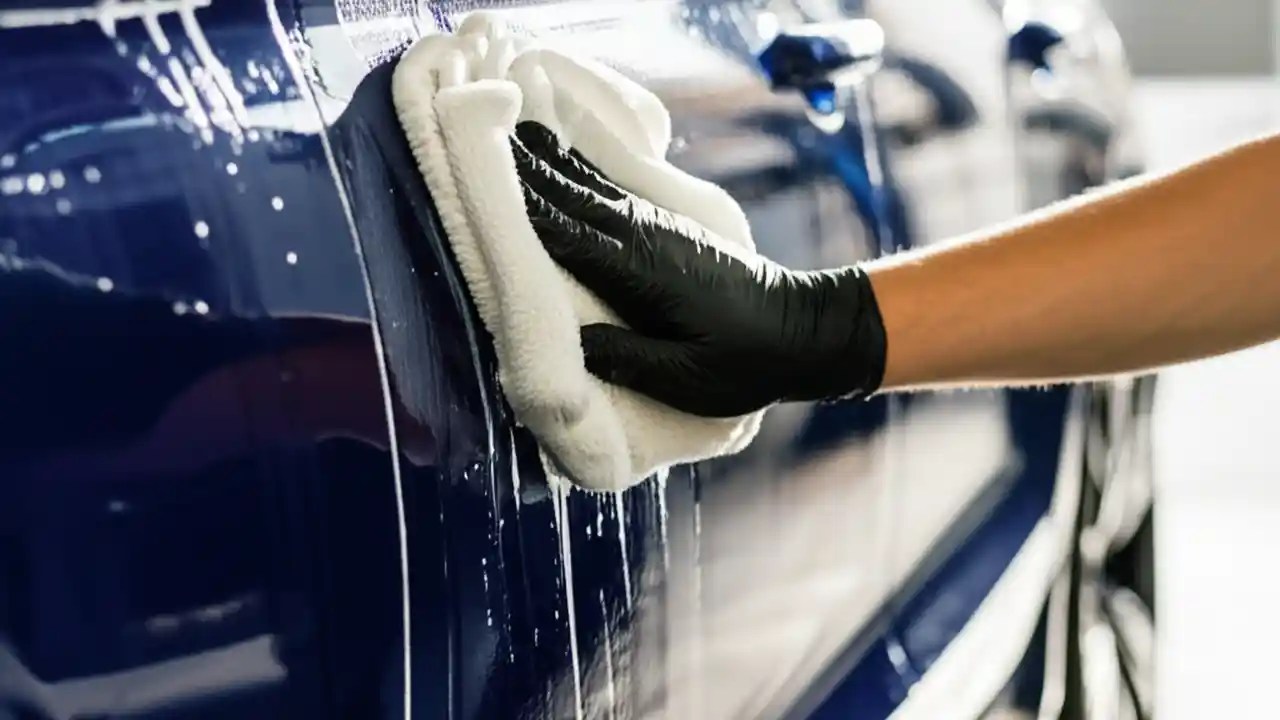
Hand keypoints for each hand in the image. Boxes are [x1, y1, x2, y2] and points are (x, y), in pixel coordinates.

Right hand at [511, 122, 886, 416]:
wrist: (798, 330)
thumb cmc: (742, 364)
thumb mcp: (687, 378)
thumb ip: (629, 360)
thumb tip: (572, 343)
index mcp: (642, 274)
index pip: (568, 236)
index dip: (524, 210)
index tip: (482, 181)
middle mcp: (644, 238)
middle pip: (571, 200)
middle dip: (525, 172)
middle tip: (479, 137)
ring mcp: (655, 227)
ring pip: (588, 188)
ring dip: (547, 161)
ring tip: (509, 131)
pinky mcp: (665, 226)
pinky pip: (609, 190)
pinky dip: (578, 169)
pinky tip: (559, 154)